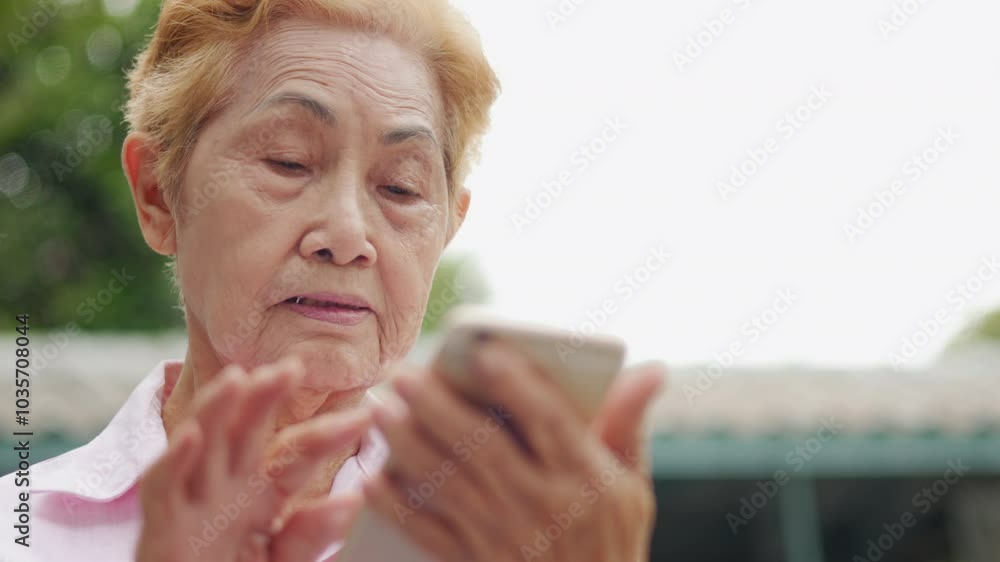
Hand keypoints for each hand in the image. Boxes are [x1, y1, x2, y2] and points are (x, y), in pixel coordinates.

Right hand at [136, 357, 371, 561]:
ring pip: (201, 444)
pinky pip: (163, 488)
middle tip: (292, 367)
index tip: (367, 417)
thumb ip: (308, 536)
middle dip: (265, 396)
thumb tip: (352, 500)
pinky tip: (191, 435)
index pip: (298, 454)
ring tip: (238, 379)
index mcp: (262, 495)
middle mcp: (227, 489)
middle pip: (246, 431)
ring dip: (216, 409)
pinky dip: (173, 461)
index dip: (330, 433)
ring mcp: (192, 504)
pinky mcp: (160, 529)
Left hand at [364, 340, 665, 561]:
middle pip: (482, 446)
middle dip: (437, 407)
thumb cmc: (612, 541)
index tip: (485, 351)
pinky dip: (395, 503)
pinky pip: (426, 530)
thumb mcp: (634, 486)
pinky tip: (370, 476)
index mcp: (585, 477)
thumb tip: (651, 368)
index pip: (548, 420)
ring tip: (381, 410)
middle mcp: (542, 504)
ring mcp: (504, 537)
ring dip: (407, 445)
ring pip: (446, 482)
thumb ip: (629, 424)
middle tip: (404, 374)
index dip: (517, 383)